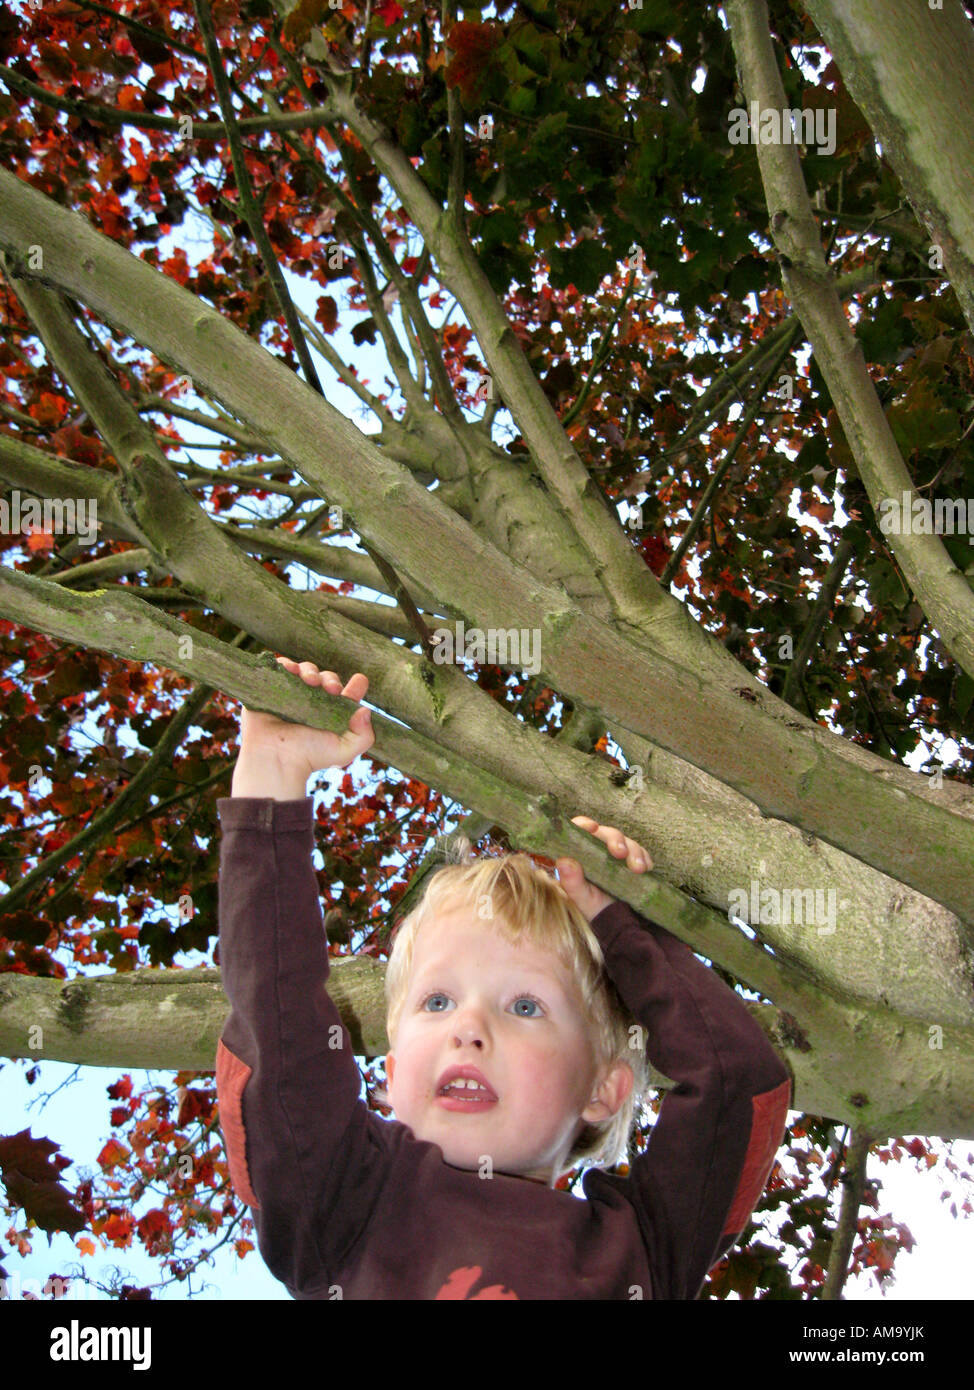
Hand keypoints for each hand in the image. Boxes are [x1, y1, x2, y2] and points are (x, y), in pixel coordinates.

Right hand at [239, 659, 373, 778]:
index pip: (348, 694)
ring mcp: (292, 695)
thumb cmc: (309, 757)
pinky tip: (290, 669)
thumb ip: (364, 736)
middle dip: (330, 678)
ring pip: (305, 670)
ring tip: (310, 680)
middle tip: (330, 689)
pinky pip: (280, 669)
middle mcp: (313, 703)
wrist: (275, 759)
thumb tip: (366, 711)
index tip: (359, 681)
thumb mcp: (344, 752)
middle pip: (326, 678)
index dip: (356, 686)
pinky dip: (286, 664)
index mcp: (332, 714)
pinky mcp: (272, 690)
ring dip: (310, 670)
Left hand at [556, 816, 652, 922]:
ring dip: (634, 851)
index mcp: (581, 855)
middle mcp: (598, 850)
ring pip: (627, 841)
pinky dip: (644, 858)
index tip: (592, 827)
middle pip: (606, 833)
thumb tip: (563, 861)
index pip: (578, 830)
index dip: (584, 824)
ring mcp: (617, 856)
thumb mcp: (581, 899)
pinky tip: (645, 869)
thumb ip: (572, 882)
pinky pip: (641, 853)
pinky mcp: (633, 861)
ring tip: (637, 869)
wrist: (619, 924)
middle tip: (620, 853)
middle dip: (615, 840)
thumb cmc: (594, 909)